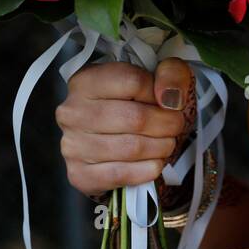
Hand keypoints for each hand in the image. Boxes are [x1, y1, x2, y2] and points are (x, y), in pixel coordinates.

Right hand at [56, 57, 195, 198]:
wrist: (111, 137)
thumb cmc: (134, 103)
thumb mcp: (157, 76)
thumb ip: (170, 74)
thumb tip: (170, 97)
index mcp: (86, 81)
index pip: (132, 82)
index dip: (160, 93)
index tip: (168, 102)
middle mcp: (73, 112)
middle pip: (135, 118)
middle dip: (167, 124)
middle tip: (176, 126)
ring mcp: (72, 145)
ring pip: (132, 148)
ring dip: (161, 148)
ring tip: (167, 143)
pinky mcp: (79, 174)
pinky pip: (123, 174)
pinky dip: (148, 170)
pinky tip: (154, 162)